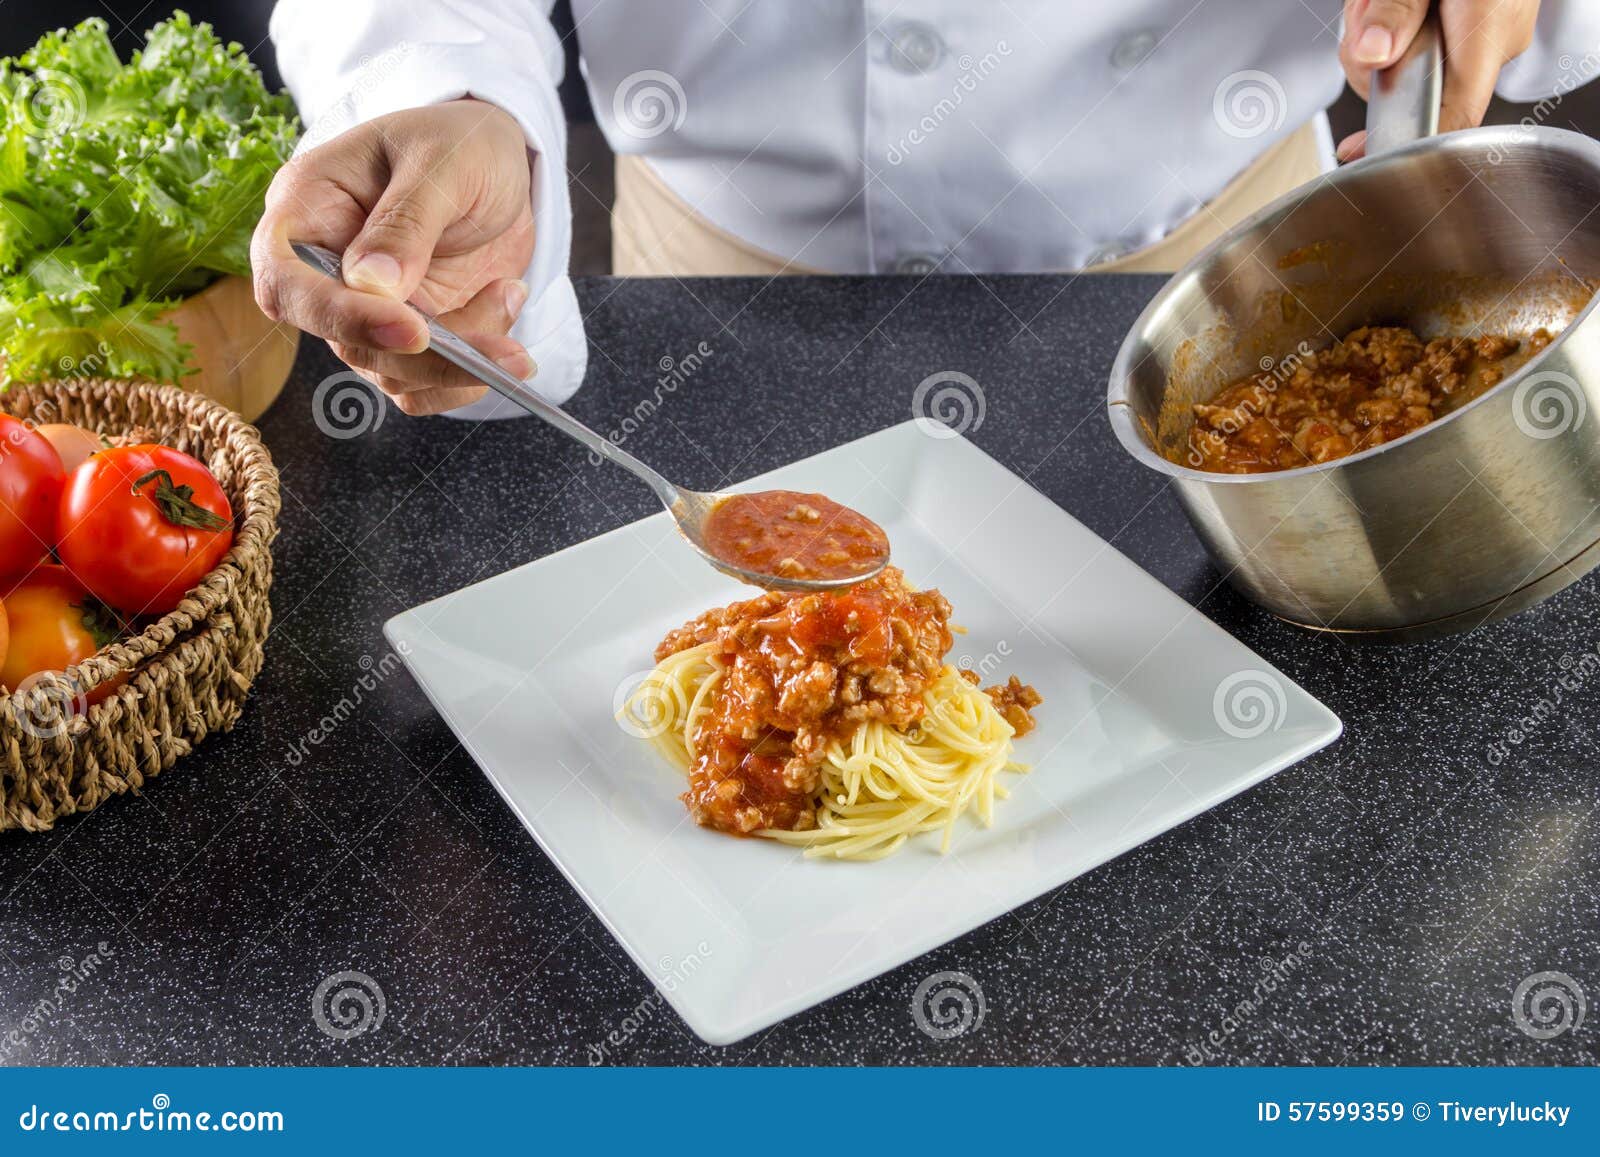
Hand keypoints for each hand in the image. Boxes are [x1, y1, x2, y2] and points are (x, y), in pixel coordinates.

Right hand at [251, 99, 536, 414]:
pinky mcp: (405, 335)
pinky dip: (468, 376)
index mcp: (308, 207)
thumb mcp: (443, 162)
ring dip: (462, 361)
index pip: (285, 281)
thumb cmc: (462, 142)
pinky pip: (420, 384)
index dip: (338, 316)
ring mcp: (365, 309)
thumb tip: (370, 284)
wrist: (505, 165)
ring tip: (512, 295)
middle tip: (500, 349)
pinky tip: (507, 339)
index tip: (411, 329)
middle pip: (345, 341)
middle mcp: (325, 267)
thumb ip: (407, 221)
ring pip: (390, 370)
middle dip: (427, 354)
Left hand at [1336, 0, 1539, 160]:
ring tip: (1375, 0)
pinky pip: (1422, 41)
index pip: (1450, 115)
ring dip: (1375, 35)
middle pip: (1415, 86)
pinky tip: (1390, 1)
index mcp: (1488, 31)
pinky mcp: (1473, 23)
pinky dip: (1394, 24)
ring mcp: (1487, 34)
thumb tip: (1373, 55)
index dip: (1403, 142)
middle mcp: (1494, 41)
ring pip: (1409, 62)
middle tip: (1361, 17)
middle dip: (1370, 60)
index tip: (1357, 152)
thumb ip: (1397, 8)